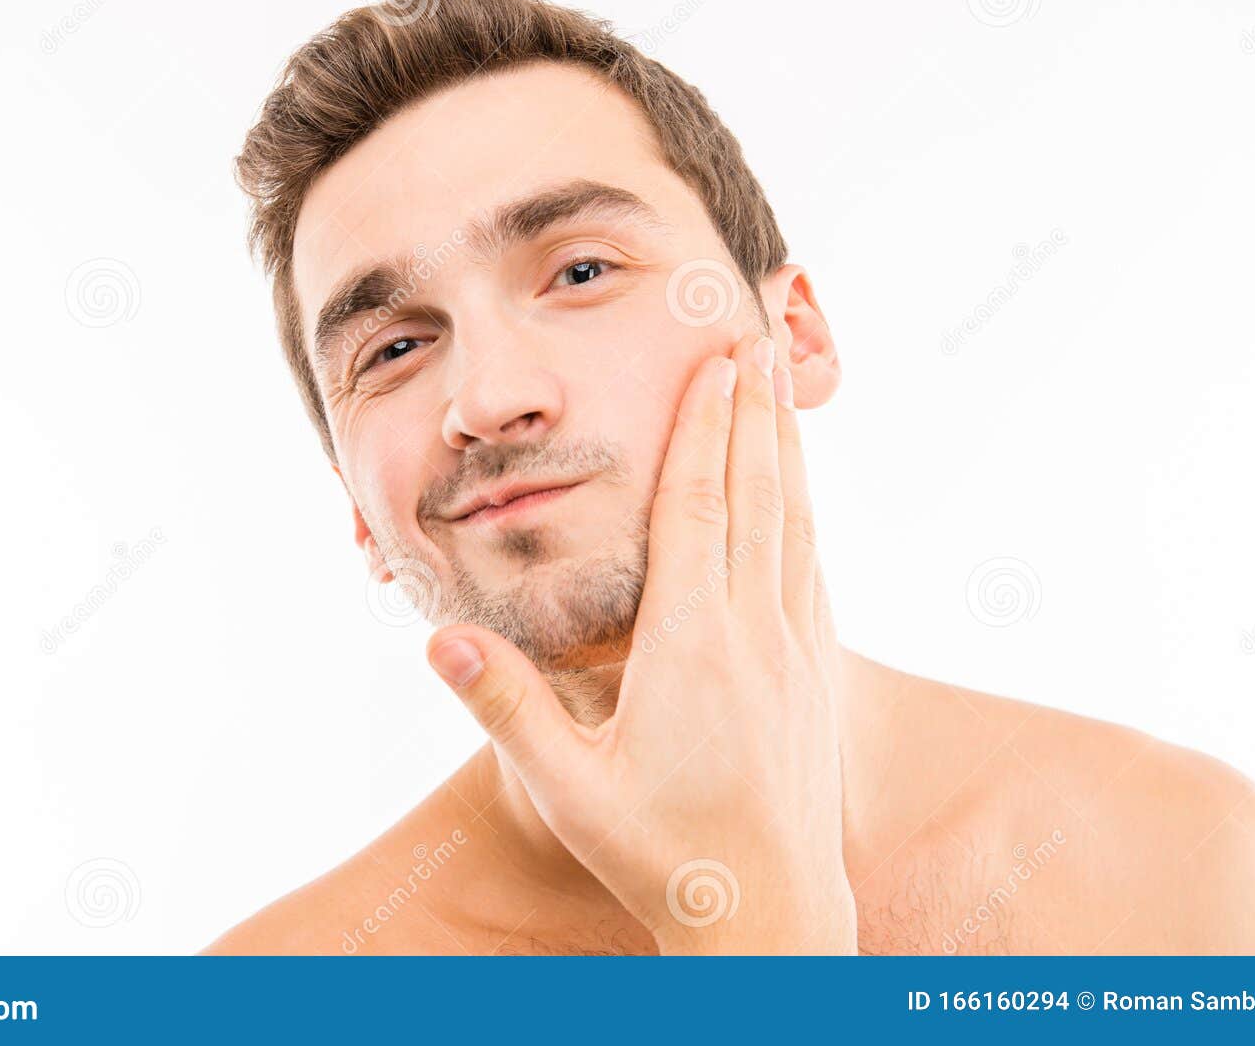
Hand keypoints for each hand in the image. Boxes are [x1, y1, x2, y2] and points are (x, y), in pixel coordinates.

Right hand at [425, 332, 855, 953]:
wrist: (769, 916)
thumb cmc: (663, 855)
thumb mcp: (568, 789)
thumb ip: (504, 706)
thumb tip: (438, 634)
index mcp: (695, 648)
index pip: (700, 511)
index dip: (705, 429)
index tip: (713, 362)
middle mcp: (756, 635)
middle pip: (758, 497)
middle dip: (753, 411)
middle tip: (756, 337)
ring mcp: (797, 653)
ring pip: (795, 526)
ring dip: (785, 451)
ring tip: (781, 389)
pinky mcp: (817, 676)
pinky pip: (811, 571)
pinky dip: (802, 514)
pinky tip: (799, 497)